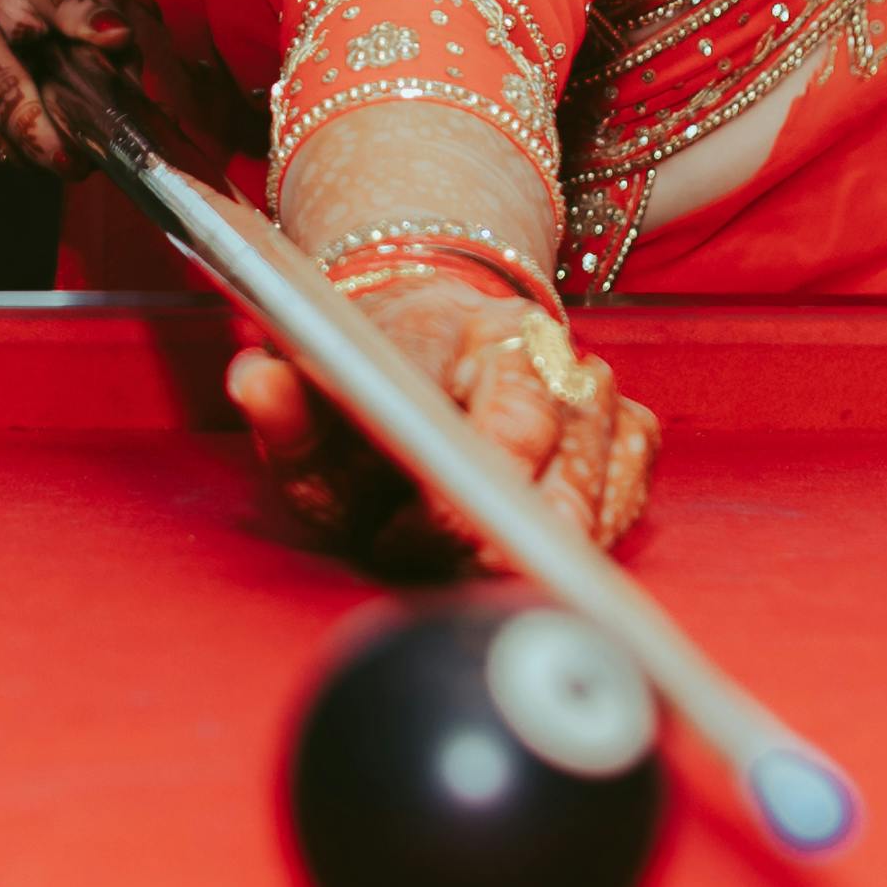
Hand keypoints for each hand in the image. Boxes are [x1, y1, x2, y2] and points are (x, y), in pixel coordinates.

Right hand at [0, 0, 135, 172]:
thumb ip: (78, 3)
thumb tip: (118, 35)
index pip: (0, 95)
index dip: (38, 133)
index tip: (73, 161)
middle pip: (6, 134)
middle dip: (59, 140)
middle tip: (105, 132)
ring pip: (7, 143)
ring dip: (50, 133)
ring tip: (81, 96)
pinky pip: (0, 138)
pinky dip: (34, 127)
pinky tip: (51, 98)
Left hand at [226, 267, 659, 569]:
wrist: (427, 335)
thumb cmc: (367, 386)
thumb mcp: (305, 403)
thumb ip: (280, 403)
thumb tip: (255, 380)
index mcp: (468, 327)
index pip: (493, 436)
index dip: (446, 514)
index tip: (397, 543)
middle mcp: (548, 349)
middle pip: (553, 483)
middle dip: (483, 545)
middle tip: (418, 559)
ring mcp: (596, 387)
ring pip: (592, 505)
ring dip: (523, 548)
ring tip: (454, 548)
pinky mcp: (631, 427)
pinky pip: (625, 504)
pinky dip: (572, 538)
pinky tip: (514, 534)